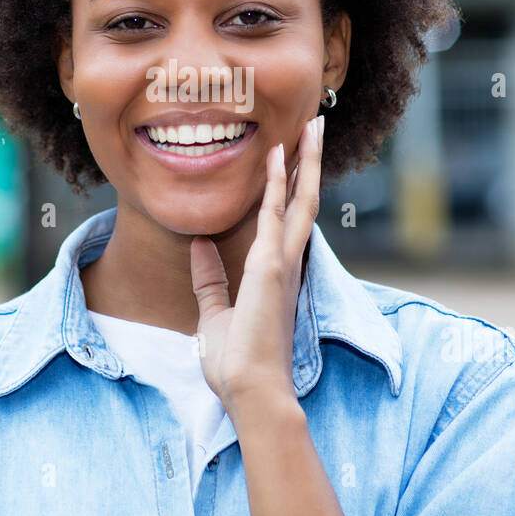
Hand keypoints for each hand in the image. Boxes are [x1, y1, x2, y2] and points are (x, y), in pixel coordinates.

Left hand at [189, 113, 324, 411]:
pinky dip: (277, 182)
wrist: (250, 390)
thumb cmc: (236, 362)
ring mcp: (282, 262)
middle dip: (310, 162)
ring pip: (301, 198)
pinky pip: (276, 214)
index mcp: (276, 273)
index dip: (292, 184)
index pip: (288, 218)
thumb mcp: (214, 313)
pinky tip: (277, 154)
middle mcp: (287, 262)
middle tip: (314, 125)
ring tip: (311, 124)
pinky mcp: (270, 266)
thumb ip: (210, 278)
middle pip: (305, 200)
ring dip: (305, 160)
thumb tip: (200, 246)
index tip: (292, 155)